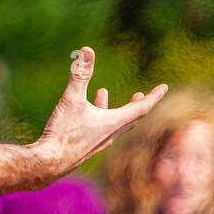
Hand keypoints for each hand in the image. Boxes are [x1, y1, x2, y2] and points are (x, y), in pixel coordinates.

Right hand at [32, 46, 166, 184]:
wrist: (49, 163)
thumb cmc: (63, 132)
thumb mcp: (71, 99)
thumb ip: (80, 75)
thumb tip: (86, 50)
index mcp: (113, 122)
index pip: (142, 108)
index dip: (154, 95)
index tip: (164, 87)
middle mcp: (110, 134)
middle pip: (131, 118)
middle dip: (136, 104)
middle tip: (141, 94)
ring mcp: (98, 143)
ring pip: (112, 124)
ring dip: (111, 108)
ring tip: (102, 92)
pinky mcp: (85, 148)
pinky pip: (98, 131)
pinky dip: (97, 118)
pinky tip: (83, 114)